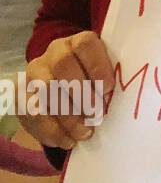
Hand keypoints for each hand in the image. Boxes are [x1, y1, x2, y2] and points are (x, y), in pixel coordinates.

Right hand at [19, 31, 114, 148]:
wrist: (67, 82)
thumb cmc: (95, 78)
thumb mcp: (106, 72)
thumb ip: (110, 80)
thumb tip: (115, 99)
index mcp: (78, 42)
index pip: (85, 44)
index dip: (98, 66)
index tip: (109, 89)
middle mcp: (54, 53)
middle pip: (63, 67)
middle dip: (81, 93)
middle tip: (96, 114)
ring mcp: (35, 72)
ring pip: (46, 91)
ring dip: (68, 116)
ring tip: (86, 133)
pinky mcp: (23, 95)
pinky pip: (32, 113)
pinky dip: (52, 130)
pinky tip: (68, 140)